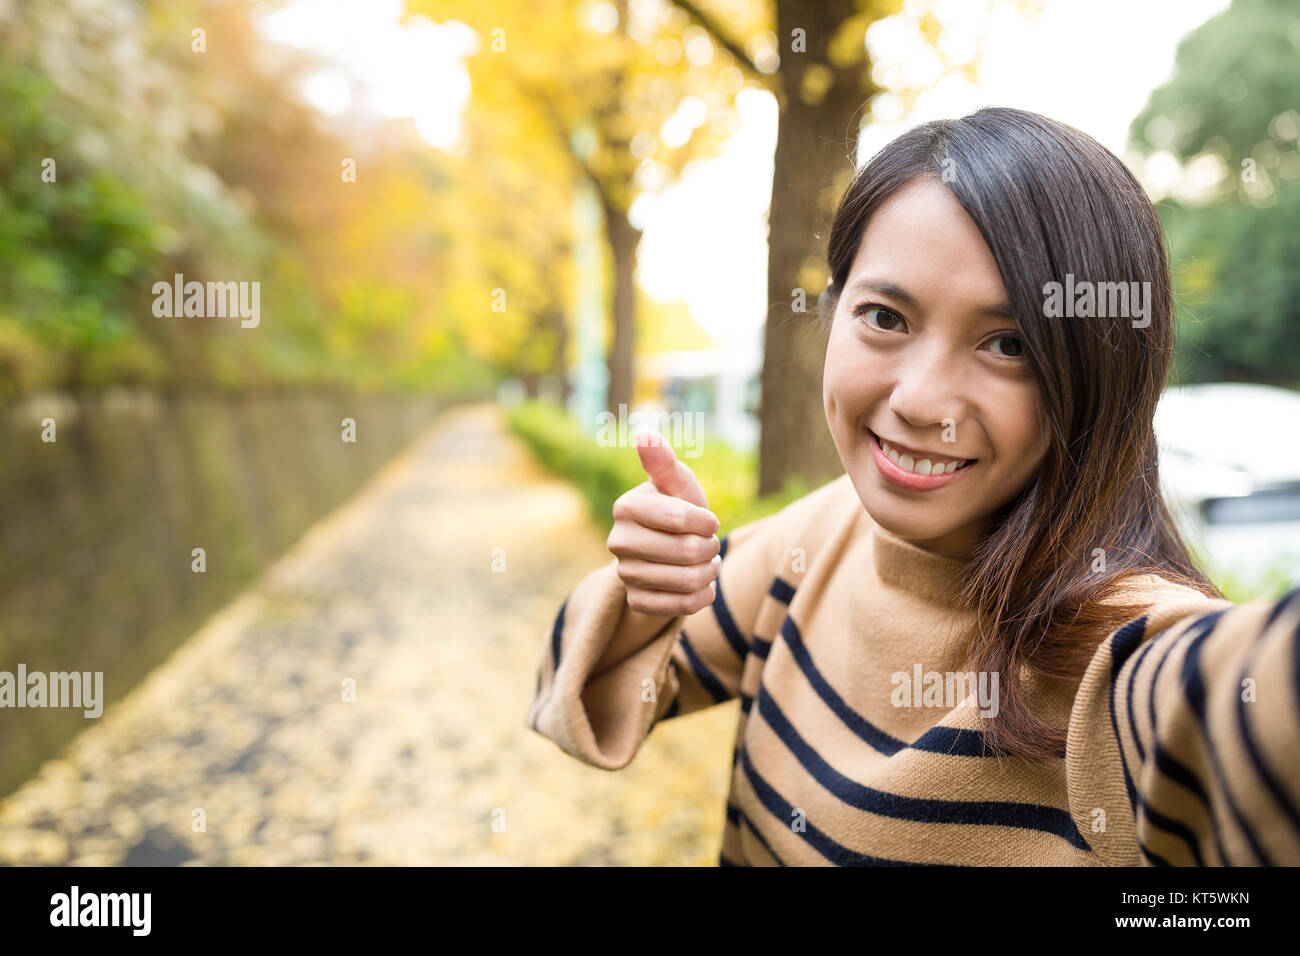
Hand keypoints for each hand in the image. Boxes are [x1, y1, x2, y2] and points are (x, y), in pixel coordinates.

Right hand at [606, 428, 721, 616]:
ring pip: (688, 581)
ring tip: (705, 561)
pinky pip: (681, 606)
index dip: (706, 522)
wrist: (669, 547)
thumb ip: (662, 460)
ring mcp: (624, 574)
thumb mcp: (676, 482)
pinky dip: (702, 595)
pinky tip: (700, 584)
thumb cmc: (677, 506)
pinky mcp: (636, 602)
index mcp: (625, 507)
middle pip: (688, 553)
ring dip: (709, 571)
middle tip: (708, 542)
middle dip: (710, 548)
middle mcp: (617, 542)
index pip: (680, 519)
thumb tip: (644, 433)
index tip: (709, 520)